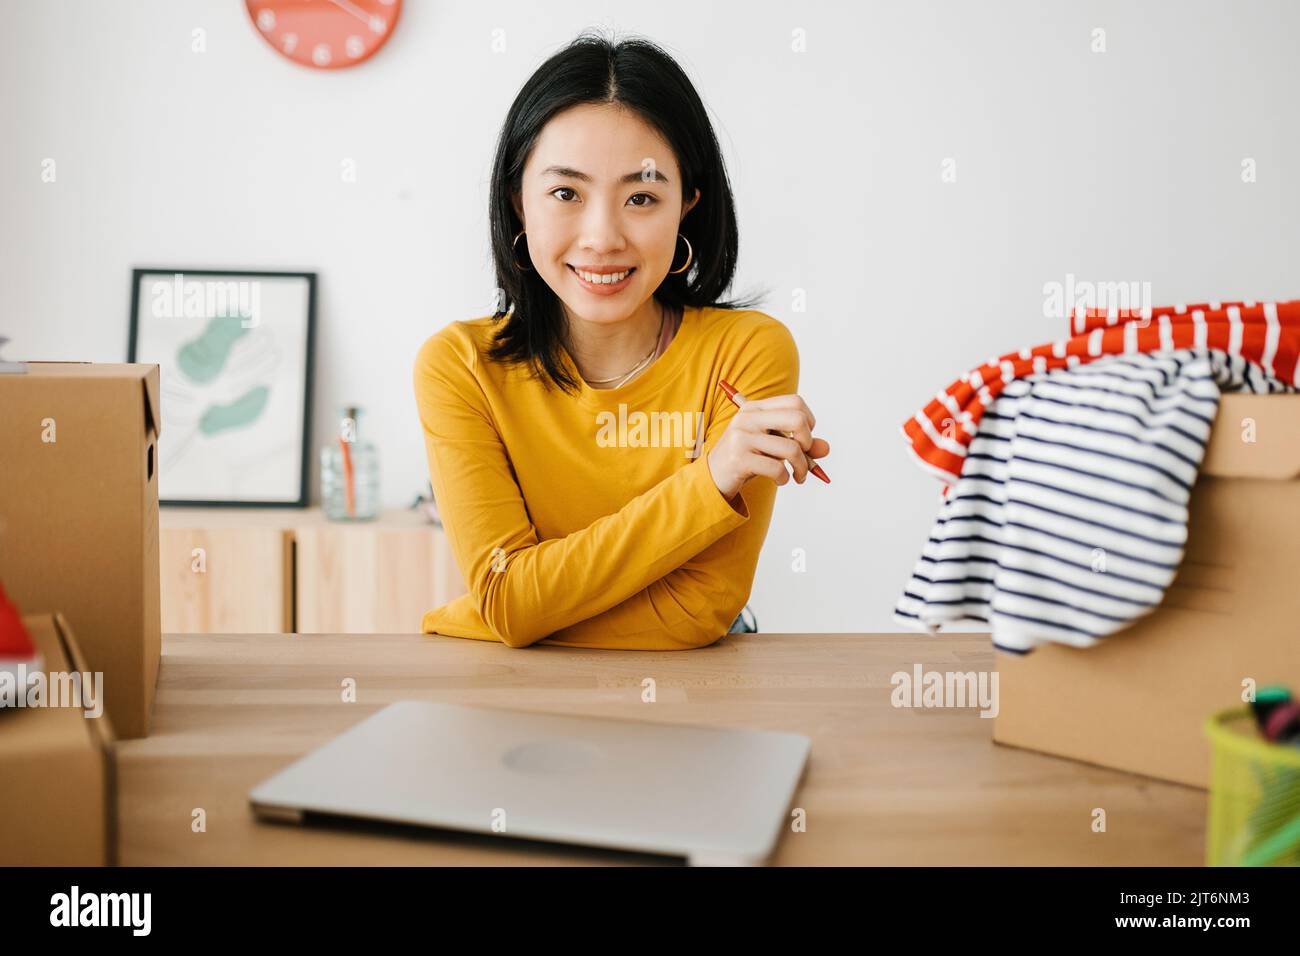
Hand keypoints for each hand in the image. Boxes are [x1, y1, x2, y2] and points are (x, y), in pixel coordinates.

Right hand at [706, 393, 830, 499]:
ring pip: (791, 449)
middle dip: (808, 442)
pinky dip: (785, 478)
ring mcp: (741, 437)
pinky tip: (780, 480)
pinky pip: (777, 468)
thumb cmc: (746, 458)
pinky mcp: (739, 459)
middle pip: (797, 419)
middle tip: (805, 456)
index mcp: (755, 407)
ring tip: (797, 475)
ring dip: (801, 467)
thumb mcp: (772, 446)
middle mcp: (748, 418)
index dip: (809, 421)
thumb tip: (825, 448)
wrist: (713, 477)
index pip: (795, 402)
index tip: (804, 439)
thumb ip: (799, 444)